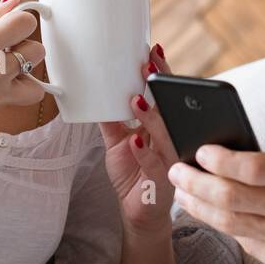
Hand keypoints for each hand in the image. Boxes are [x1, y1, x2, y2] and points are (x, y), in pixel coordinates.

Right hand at [0, 0, 46, 129]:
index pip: (26, 24)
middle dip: (23, 45)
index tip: (10, 24)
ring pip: (36, 80)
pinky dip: (18, 89)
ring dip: (25, 71)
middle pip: (37, 51)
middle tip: (3, 47)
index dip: (20, 20)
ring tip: (2, 67)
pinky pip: (23, 98)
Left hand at [97, 43, 179, 235]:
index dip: (161, 74)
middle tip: (148, 65)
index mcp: (162, 127)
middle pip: (170, 108)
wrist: (139, 212)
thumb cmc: (133, 174)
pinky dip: (145, 152)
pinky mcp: (163, 181)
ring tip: (137, 99)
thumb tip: (93, 92)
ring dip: (152, 116)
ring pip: (166, 134)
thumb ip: (110, 120)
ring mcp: (170, 160)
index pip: (165, 95)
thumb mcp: (117, 143)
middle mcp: (171, 140)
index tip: (153, 51)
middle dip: (161, 86)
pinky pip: (155, 164)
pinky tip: (135, 141)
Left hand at [167, 134, 264, 263]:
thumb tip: (229, 153)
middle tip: (177, 171)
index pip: (253, 169)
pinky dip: (222, 224)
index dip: (221, 160)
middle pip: (231, 198)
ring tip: (182, 192)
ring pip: (229, 223)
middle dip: (195, 183)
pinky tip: (208, 211)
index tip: (201, 151)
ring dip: (198, 206)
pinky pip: (243, 241)